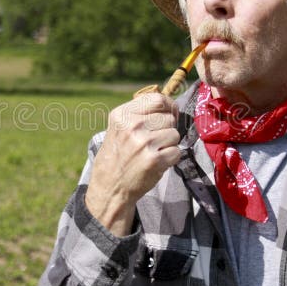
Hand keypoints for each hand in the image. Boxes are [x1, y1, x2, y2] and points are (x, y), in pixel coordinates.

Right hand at [85, 93, 180, 235]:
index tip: (168, 116)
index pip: (158, 99)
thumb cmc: (119, 154)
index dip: (169, 107)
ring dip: (169, 145)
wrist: (109, 186)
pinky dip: (171, 159)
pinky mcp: (154, 160)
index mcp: (122, 114)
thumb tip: (172, 104)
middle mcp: (132, 126)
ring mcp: (143, 143)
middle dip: (167, 129)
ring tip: (153, 152)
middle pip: (169, 118)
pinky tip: (156, 162)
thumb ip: (140, 113)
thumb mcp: (119, 127)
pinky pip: (177, 151)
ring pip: (175, 134)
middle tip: (154, 141)